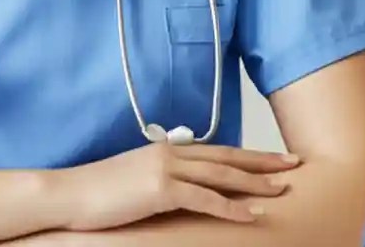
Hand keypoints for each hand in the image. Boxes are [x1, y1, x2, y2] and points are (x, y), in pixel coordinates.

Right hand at [49, 142, 301, 231]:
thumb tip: (181, 189)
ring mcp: (167, 170)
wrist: (70, 194)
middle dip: (263, 162)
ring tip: (283, 190)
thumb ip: (161, 177)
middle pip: (228, 158)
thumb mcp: (135, 177)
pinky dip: (232, 208)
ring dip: (256, 183)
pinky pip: (206, 200)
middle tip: (294, 166)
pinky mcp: (161, 190)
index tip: (274, 158)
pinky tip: (252, 215)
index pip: (218, 150)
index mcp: (166, 149)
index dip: (249, 154)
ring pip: (222, 175)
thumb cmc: (98, 191)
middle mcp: (171, 153)